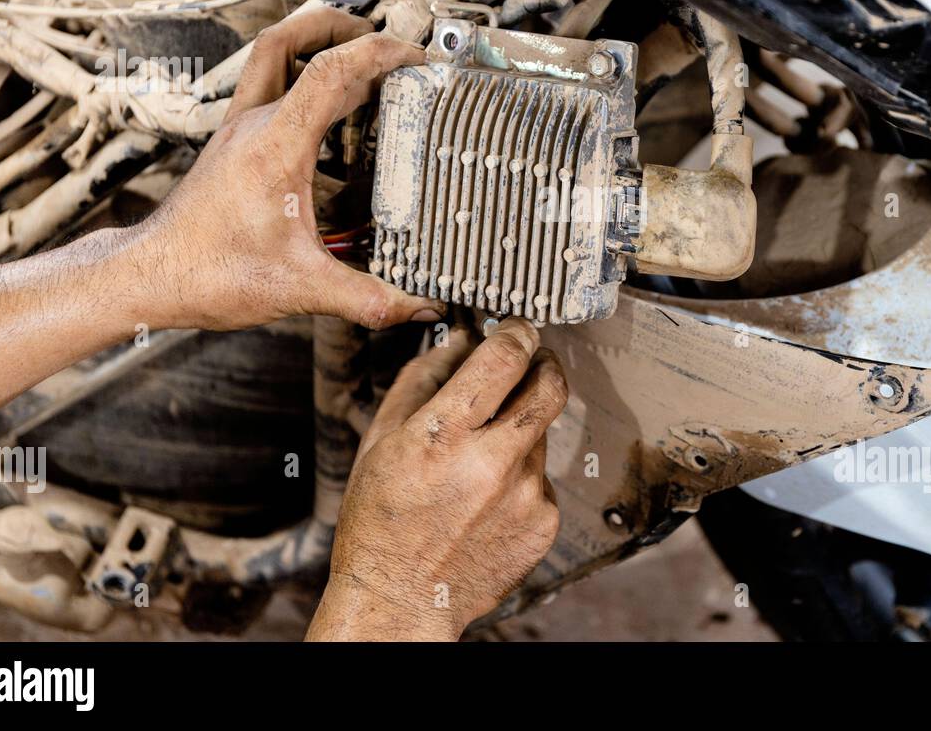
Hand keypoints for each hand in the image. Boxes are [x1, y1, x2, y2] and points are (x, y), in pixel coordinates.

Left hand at [130, 6, 443, 331]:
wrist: (151, 276)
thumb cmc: (207, 273)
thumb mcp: (300, 289)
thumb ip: (367, 298)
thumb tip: (418, 308)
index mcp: (275, 145)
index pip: (329, 71)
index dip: (377, 53)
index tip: (412, 55)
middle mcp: (254, 126)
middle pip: (290, 40)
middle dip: (339, 26)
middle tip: (381, 38)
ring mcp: (240, 131)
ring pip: (274, 59)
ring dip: (316, 46)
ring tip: (362, 62)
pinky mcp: (234, 145)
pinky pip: (271, 92)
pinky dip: (304, 85)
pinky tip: (332, 116)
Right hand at [307, 319, 565, 640]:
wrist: (401, 601)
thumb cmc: (381, 523)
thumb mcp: (381, 442)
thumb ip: (422, 381)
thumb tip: (458, 341)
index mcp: (444, 435)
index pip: (504, 358)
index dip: (517, 334)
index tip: (517, 330)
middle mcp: (492, 463)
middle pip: (550, 386)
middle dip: (545, 364)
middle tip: (532, 363)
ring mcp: (525, 495)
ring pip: (544, 433)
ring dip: (523, 429)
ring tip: (483, 458)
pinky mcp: (544, 522)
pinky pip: (543, 478)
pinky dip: (523, 476)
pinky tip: (489, 499)